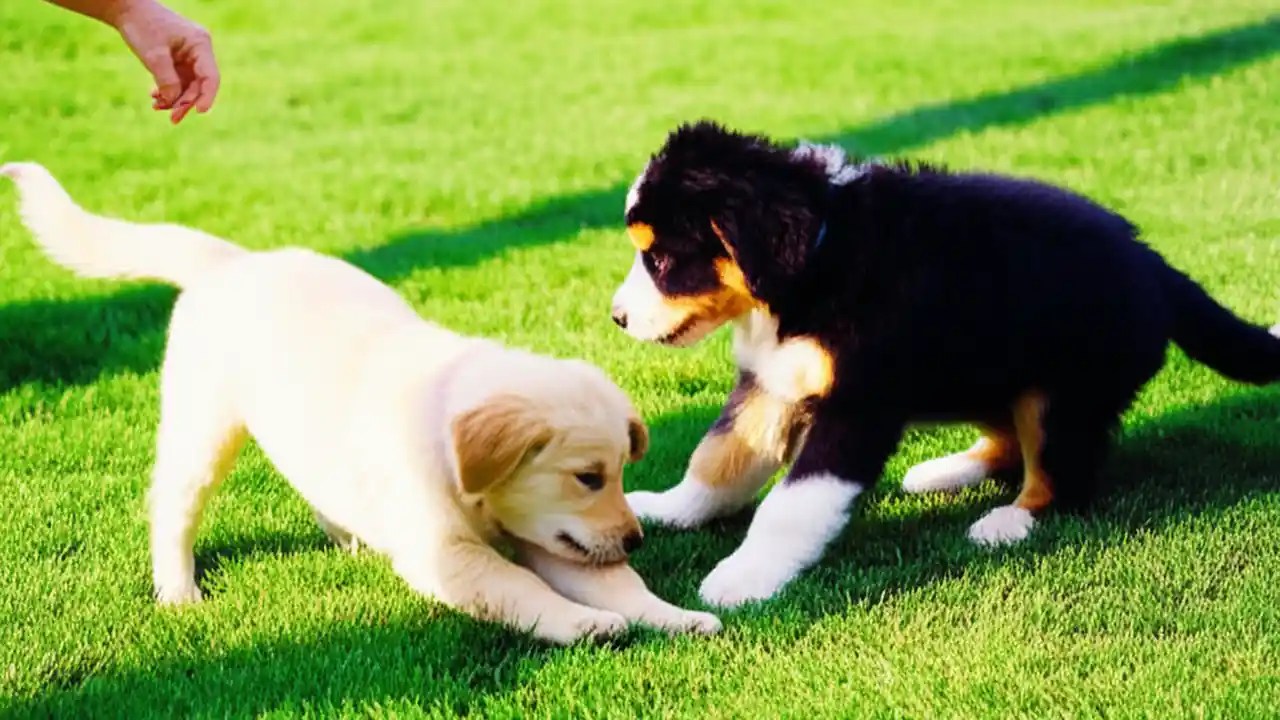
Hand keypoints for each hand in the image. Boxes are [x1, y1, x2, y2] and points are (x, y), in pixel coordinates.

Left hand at [112, 0, 219, 123]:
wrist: (127, 10)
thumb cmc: (142, 26)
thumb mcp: (153, 55)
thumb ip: (167, 80)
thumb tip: (175, 103)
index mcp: (200, 44)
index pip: (211, 76)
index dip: (207, 96)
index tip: (199, 112)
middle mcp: (199, 51)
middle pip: (200, 85)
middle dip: (186, 102)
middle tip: (172, 119)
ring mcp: (189, 57)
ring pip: (189, 86)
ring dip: (175, 99)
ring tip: (156, 106)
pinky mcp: (178, 62)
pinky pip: (178, 82)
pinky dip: (168, 92)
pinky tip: (155, 97)